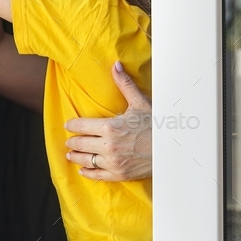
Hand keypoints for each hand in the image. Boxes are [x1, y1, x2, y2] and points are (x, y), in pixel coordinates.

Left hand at [65, 62, 151, 180]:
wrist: (171, 148)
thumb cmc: (155, 125)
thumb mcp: (139, 103)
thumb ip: (124, 84)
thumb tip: (116, 65)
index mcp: (109, 127)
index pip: (80, 126)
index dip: (71, 125)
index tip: (69, 124)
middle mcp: (107, 146)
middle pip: (79, 143)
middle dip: (72, 141)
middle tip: (70, 140)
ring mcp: (112, 162)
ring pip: (84, 160)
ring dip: (75, 156)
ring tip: (71, 154)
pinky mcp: (118, 174)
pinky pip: (95, 175)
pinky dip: (86, 172)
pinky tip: (82, 169)